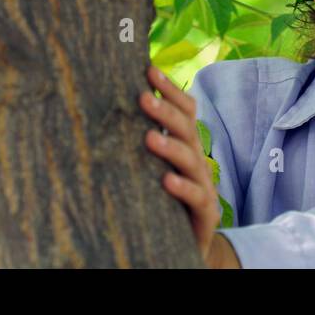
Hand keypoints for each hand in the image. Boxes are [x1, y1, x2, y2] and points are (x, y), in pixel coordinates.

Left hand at [140, 64, 219, 263]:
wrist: (187, 243)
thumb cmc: (164, 199)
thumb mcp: (154, 167)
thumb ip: (147, 142)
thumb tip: (109, 111)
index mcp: (186, 146)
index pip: (186, 111)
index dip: (171, 90)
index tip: (149, 71)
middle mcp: (197, 160)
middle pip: (187, 129)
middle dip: (166, 111)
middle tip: (142, 97)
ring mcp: (204, 185)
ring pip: (192, 159)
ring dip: (170, 146)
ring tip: (149, 138)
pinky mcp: (205, 212)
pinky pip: (195, 196)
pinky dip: (182, 186)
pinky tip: (165, 180)